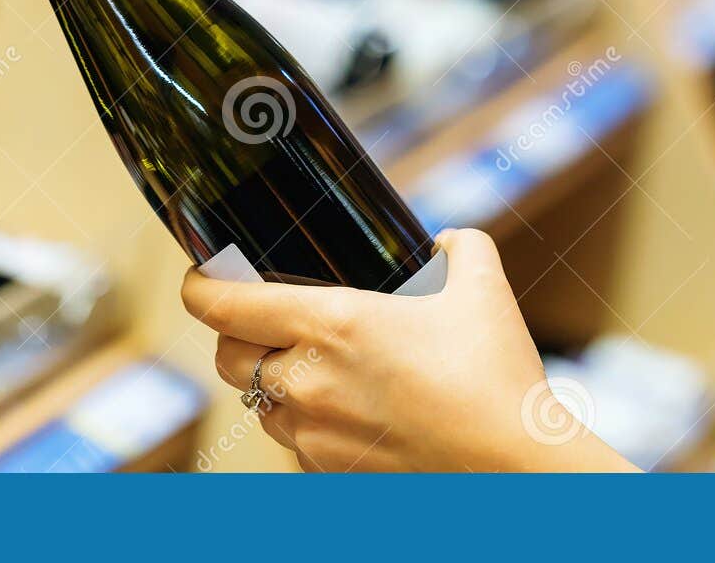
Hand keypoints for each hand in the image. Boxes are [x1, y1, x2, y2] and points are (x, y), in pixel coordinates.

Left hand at [180, 229, 636, 472]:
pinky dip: (306, 421)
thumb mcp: (483, 286)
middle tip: (260, 316)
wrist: (513, 470)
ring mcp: (314, 436)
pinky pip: (295, 441)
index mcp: (332, 325)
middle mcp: (308, 382)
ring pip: (259, 402)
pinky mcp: (329, 474)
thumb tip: (445, 241)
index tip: (200, 275)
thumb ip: (459, 247)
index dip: (201, 285)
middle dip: (234, 333)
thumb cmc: (497, 379)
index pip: (224, 306)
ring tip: (311, 364)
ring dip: (271, 380)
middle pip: (226, 356)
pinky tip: (348, 409)